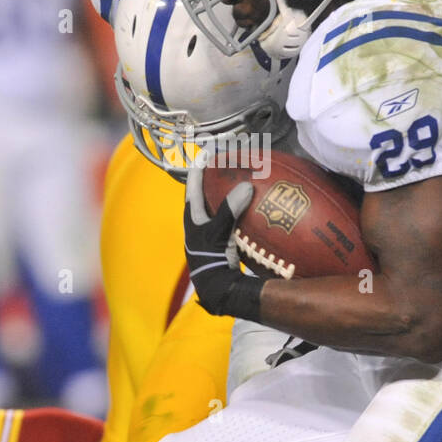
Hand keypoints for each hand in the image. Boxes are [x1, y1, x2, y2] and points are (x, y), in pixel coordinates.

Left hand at [183, 159, 264, 319]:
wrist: (217, 289)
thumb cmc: (212, 259)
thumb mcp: (219, 232)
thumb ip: (230, 210)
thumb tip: (246, 186)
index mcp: (192, 217)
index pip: (192, 186)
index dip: (198, 168)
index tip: (206, 152)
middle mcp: (198, 223)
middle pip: (203, 194)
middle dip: (212, 179)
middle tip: (224, 164)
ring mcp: (209, 233)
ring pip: (215, 207)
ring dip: (224, 194)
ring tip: (237, 180)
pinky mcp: (220, 242)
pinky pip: (228, 219)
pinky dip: (236, 210)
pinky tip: (250, 207)